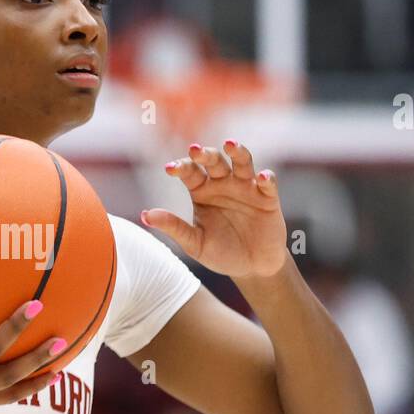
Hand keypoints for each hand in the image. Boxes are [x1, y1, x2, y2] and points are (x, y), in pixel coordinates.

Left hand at [140, 139, 288, 278]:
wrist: (252, 268)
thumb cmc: (221, 253)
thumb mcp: (194, 243)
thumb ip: (173, 227)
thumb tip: (144, 216)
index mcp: (201, 191)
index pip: (189, 173)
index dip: (180, 167)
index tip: (170, 169)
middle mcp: (223, 184)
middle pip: (214, 161)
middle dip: (205, 154)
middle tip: (195, 150)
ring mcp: (246, 188)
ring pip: (242, 162)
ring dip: (238, 152)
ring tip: (230, 145)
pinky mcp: (268, 198)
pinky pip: (268, 184)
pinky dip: (267, 178)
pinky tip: (262, 177)